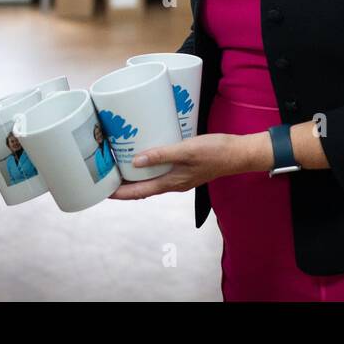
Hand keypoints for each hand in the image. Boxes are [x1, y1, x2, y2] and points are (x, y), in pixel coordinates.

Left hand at [109, 133, 249, 199]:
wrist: (238, 154)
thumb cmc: (215, 152)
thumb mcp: (187, 150)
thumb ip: (162, 155)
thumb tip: (136, 161)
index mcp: (172, 182)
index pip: (140, 192)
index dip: (121, 193)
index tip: (104, 192)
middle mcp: (174, 184)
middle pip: (143, 189)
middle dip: (124, 186)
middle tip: (106, 178)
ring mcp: (180, 178)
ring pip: (152, 181)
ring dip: (136, 178)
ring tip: (120, 168)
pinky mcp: (186, 170)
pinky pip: (162, 173)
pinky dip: (150, 170)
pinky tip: (147, 158)